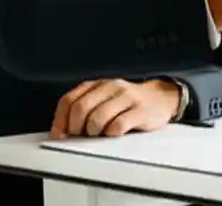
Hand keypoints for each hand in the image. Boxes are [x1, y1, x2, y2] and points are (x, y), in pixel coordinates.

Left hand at [50, 79, 180, 137]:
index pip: (68, 100)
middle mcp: (111, 87)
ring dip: (94, 132)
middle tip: (81, 136)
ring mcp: (127, 97)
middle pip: (81, 108)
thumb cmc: (128, 103)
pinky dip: (111, 134)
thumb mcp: (104, 99)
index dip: (60, 120)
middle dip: (76, 128)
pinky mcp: (140, 110)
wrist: (162, 98)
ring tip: (99, 134)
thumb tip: (61, 131)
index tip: (59, 135)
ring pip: (98, 118)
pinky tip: (114, 133)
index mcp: (97, 85)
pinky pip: (118, 126)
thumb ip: (84, 109)